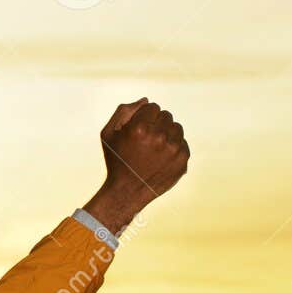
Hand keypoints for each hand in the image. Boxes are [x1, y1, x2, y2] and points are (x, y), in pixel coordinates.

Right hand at [82, 99, 189, 235]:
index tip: (137, 131)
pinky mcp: (183, 159)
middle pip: (166, 115)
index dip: (143, 118)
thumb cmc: (116, 161)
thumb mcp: (108, 134)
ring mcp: (173, 148)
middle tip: (145, 142)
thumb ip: (124, 111)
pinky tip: (160, 159)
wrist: (127, 192)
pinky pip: (182, 143)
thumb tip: (146, 100)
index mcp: (140, 128)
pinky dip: (173, 148)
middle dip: (156, 125)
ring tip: (153, 150)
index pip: (152, 107)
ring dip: (166, 135)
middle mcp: (159, 136)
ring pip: (176, 127)